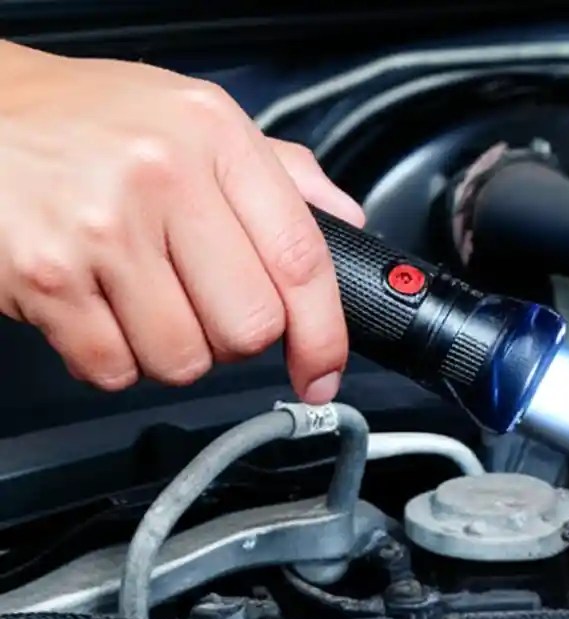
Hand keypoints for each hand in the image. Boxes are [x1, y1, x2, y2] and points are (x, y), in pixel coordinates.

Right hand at [0, 42, 363, 401]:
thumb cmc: (85, 117)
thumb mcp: (195, 117)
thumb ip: (280, 171)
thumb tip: (344, 224)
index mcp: (214, 137)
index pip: (301, 258)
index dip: (324, 335)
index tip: (322, 370)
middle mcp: (163, 178)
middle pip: (248, 326)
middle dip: (236, 340)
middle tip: (206, 309)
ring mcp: (100, 230)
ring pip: (182, 359)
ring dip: (172, 351)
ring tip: (143, 300)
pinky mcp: (44, 278)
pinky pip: (111, 369)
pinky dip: (111, 359)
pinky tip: (98, 310)